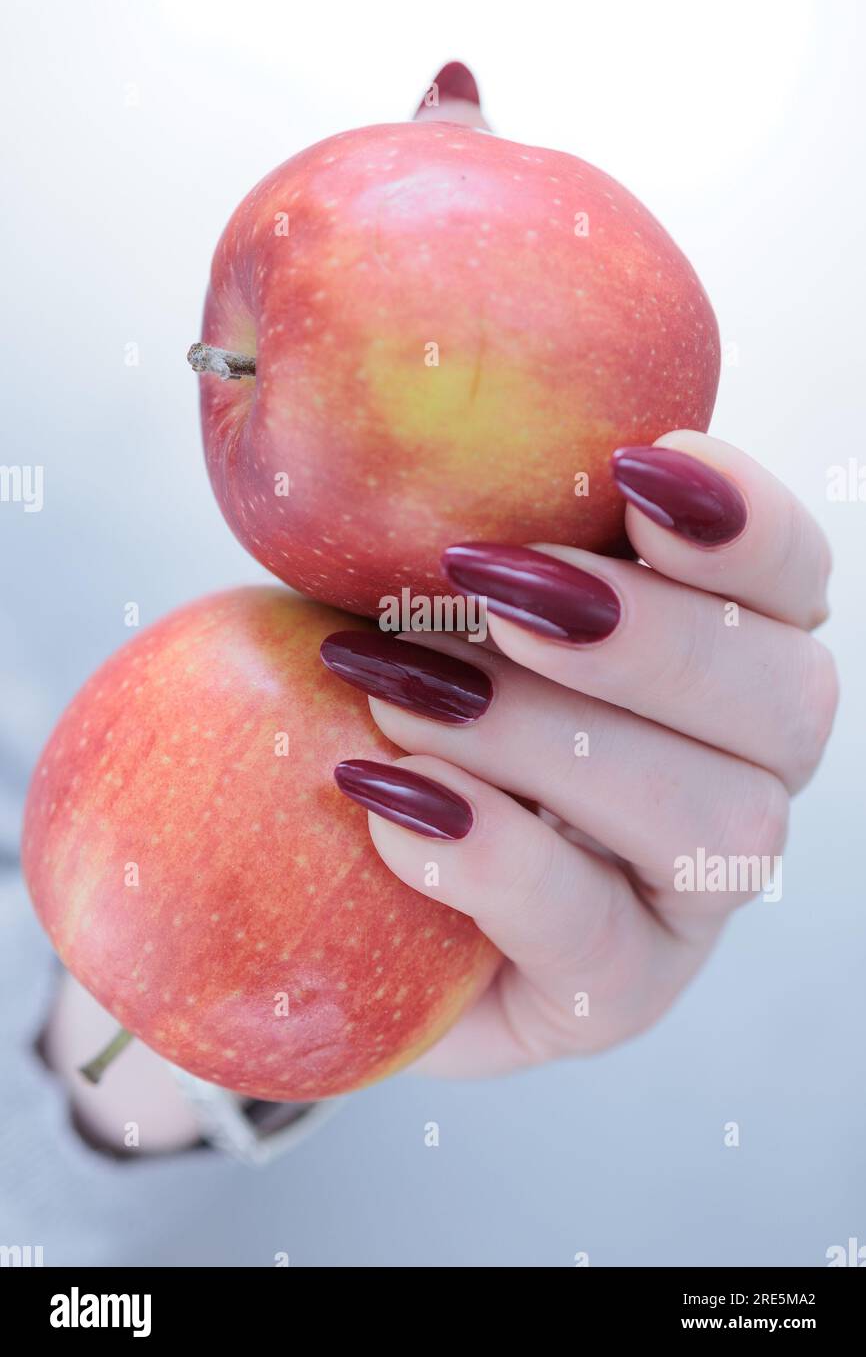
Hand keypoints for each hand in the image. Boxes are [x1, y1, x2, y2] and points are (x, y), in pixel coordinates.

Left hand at [324, 431, 838, 1076]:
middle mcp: (742, 771)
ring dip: (550, 743)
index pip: (793, 583)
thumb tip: (436, 395)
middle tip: (488, 585)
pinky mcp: (618, 994)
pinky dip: (490, 857)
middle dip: (646, 637)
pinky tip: (386, 803)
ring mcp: (691, 896)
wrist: (326, 869)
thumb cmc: (390, 687)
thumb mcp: (419, 581)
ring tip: (397, 693)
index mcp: (725, 650)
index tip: (636, 466)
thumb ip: (473, 513)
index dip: (745, 524)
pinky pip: (593, 938)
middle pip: (789, 702)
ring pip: (712, 821)